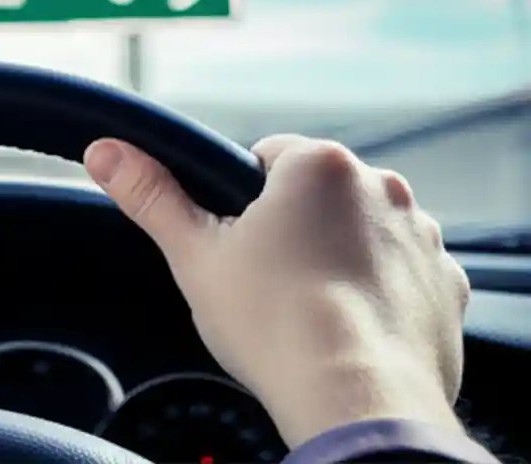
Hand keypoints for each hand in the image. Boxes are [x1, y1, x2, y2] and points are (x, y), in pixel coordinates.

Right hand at [84, 135, 469, 446]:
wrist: (354, 399)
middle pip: (317, 194)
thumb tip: (106, 152)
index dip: (241, 202)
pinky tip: (348, 326)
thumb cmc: (275, 326)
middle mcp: (381, 187)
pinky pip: (401, 274)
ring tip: (307, 308)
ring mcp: (421, 236)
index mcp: (318, 165)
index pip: (266, 157)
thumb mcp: (193, 255)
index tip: (237, 244)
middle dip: (293, 227)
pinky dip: (377, 293)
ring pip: (360, 232)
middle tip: (265, 280)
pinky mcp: (446, 284)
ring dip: (337, 255)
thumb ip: (151, 195)